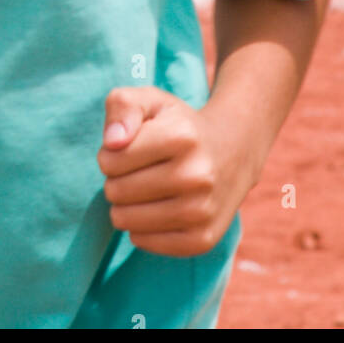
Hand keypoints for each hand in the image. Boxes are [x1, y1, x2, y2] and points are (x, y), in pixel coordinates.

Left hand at [97, 86, 255, 256]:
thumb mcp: (150, 100)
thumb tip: (112, 142)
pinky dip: (140, 227)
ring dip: (125, 205)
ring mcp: (202, 211)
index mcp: (181, 137)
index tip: (128, 148)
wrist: (233, 152)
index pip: (110, 159)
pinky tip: (157, 208)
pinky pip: (143, 242)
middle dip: (116, 180)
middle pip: (116, 191)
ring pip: (126, 219)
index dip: (109, 154)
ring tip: (146, 188)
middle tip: (138, 170)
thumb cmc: (178, 125)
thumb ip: (122, 107)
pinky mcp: (203, 239)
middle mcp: (197, 175)